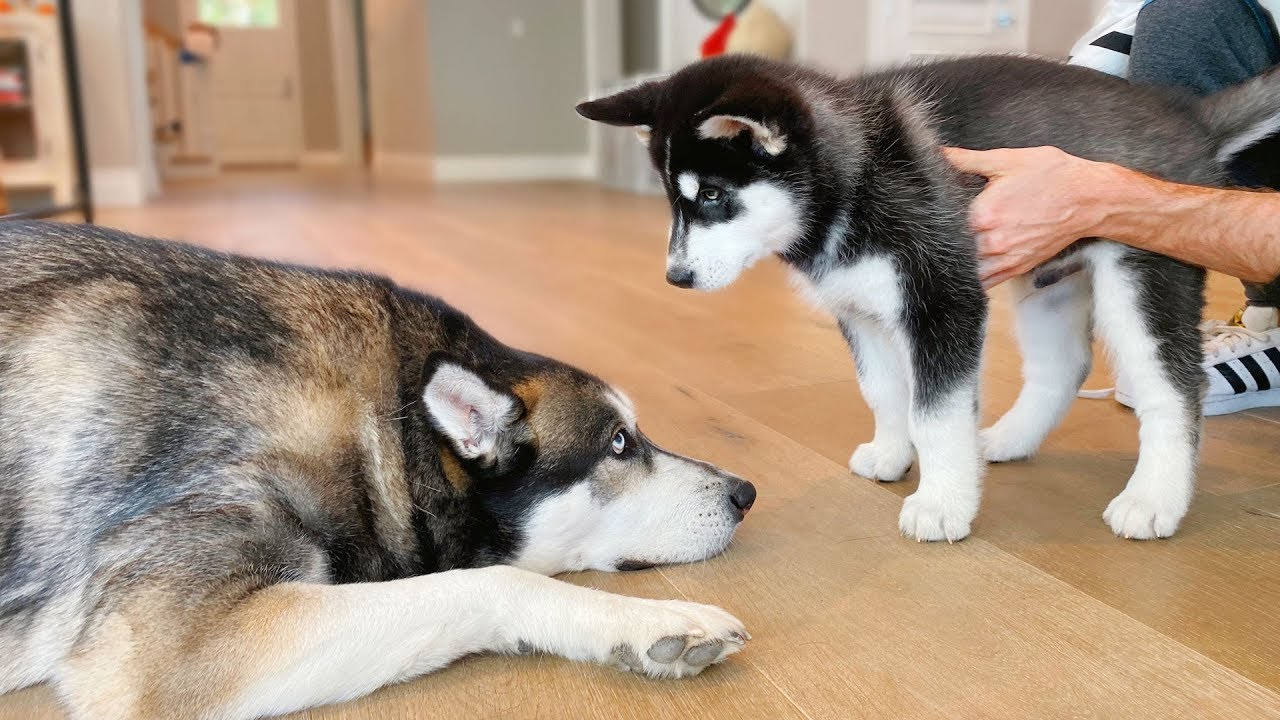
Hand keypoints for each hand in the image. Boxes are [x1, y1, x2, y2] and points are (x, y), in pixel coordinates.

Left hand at [943, 146, 1110, 288]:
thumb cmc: (1052, 176)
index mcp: (982, 214)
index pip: (945, 220)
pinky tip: (975, 261)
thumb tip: (938, 152)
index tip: (940, 209)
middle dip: (950, 234)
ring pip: (967, 266)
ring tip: (963, 242)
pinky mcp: (1017, 268)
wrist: (1090, 198)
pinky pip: (986, 281)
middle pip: (954, 244)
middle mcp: (991, 241)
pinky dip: (976, 274)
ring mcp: (1005, 259)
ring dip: (961, 257)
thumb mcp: (1007, 160)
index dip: (940, 214)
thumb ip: (967, 160)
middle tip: (949, 226)